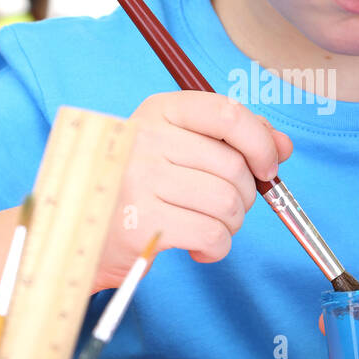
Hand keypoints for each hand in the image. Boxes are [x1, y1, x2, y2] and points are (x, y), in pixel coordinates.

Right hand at [94, 91, 292, 291]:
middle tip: (226, 208)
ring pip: (227, 203)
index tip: (268, 166)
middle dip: (245, 196)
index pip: (227, 114)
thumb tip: (283, 146)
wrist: (75, 232)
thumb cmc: (135, 189)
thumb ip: (230, 140)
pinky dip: (216, 247)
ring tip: (207, 226)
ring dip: (230, 224)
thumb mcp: (175, 148)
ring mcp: (140, 181)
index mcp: (157, 111)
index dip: (260, 142)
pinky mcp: (140, 224)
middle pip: (233, 167)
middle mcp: (145, 139)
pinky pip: (212, 235)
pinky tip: (197, 246)